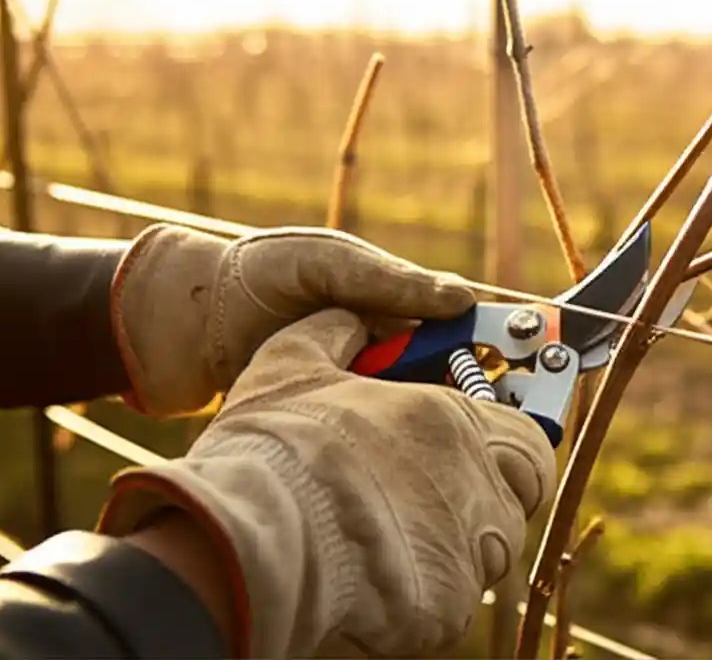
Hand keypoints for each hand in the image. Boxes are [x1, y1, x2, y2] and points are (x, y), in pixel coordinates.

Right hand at [97, 308, 555, 657]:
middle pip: (526, 489)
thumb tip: (350, 321)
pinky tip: (384, 579)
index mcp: (453, 419)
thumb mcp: (291, 362)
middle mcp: (477, 479)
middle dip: (502, 490)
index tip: (490, 443)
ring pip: (494, 546)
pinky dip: (432, 591)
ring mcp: (469, 547)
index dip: (513, 437)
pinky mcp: (449, 605)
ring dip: (464, 541)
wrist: (249, 539)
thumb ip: (333, 331)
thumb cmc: (270, 448)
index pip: (529, 430)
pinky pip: (458, 597)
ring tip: (404, 538)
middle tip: (453, 494)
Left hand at [110, 223, 473, 414]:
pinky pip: (372, 430)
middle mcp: (386, 345)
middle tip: (488, 414)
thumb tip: (463, 298)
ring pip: (412, 407)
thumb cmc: (262, 273)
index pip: (460, 325)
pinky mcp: (335, 416)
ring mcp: (362, 383)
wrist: (189, 321)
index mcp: (395, 301)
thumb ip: (390, 281)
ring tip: (446, 435)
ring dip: (427, 418)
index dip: (493, 344)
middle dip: (467, 393)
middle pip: (445, 374)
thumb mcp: (329, 263)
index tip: (522, 364)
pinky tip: (397, 448)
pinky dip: (386, 438)